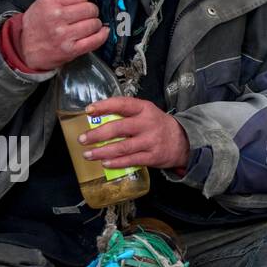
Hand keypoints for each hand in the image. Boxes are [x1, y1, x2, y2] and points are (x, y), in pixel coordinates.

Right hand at [17, 0, 109, 71]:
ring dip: (95, 24)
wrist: (25, 49)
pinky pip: (95, 40)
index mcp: (50, 2)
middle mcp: (57, 18)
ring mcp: (64, 35)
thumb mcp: (45, 1)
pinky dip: (102, 35)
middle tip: (85, 15)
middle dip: (91, 11)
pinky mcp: (71, 50)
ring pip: (94, 23)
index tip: (82, 2)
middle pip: (90, 8)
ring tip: (87, 25)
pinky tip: (101, 32)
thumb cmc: (36, 24)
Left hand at [76, 96, 191, 171]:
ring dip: (102, 151)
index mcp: (144, 109)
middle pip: (119, 128)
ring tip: (88, 154)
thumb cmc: (158, 125)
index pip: (122, 104)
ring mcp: (150, 141)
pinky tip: (104, 163)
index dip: (104, 106)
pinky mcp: (152, 157)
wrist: (184, 141)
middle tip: (82, 139)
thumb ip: (126, 114)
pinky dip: (116, 162)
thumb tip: (98, 119)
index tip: (88, 109)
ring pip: (122, 147)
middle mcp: (147, 123)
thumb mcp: (146, 113)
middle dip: (97, 134)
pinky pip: (131, 160)